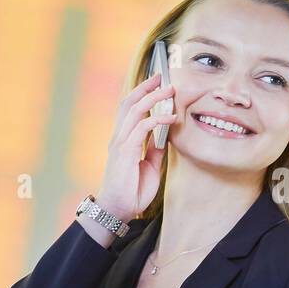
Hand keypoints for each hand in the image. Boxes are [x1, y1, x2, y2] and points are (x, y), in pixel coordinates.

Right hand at [94, 71, 177, 220]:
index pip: (131, 108)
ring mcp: (120, 143)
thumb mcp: (150, 166)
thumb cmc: (132, 189)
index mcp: (124, 139)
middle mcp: (119, 137)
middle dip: (146, 87)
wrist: (118, 209)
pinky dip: (156, 120)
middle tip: (163, 77)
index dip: (143, 93)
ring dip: (153, 99)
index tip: (158, 83)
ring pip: (134, 111)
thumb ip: (155, 149)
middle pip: (129, 103)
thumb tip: (165, 135)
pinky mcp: (124, 152)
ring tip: (169, 91)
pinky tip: (170, 118)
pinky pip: (140, 129)